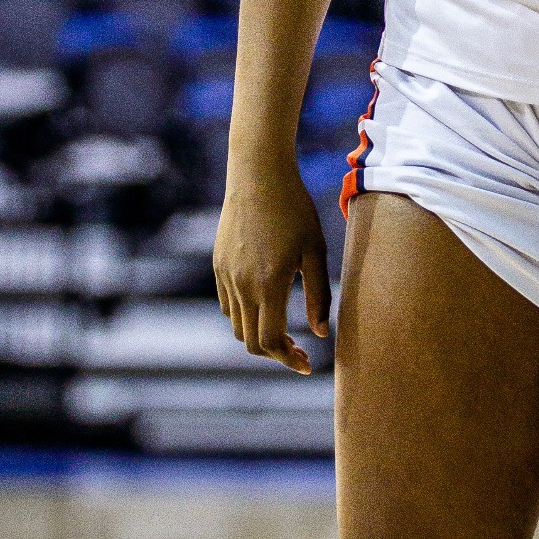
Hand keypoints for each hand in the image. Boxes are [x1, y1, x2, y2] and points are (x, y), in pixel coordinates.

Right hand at [213, 160, 331, 373]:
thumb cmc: (295, 210)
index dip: (287, 359)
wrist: (258, 174)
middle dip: (275, 352)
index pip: (270, 341)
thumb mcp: (315, 251)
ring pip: (236, 325)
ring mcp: (225, 275)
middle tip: (300, 350)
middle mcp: (242, 284)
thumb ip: (318, 295)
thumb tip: (320, 334)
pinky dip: (244, 314)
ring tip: (283, 327)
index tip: (306, 364)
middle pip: (250, 341)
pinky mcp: (218, 264)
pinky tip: (265, 302)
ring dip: (258, 334)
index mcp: (269, 284)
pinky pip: (227, 303)